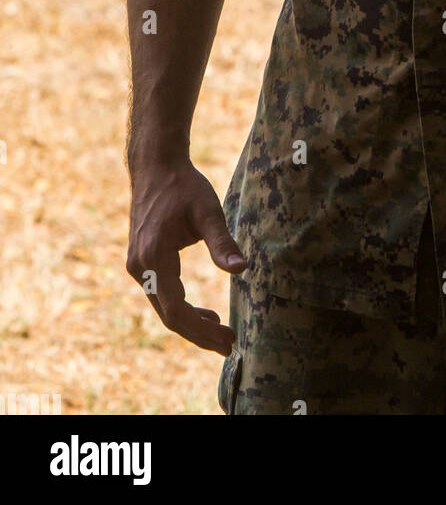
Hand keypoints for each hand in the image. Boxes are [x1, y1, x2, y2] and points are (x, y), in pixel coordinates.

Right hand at [126, 159, 245, 354]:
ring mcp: (137, 266)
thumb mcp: (208, 211)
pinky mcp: (141, 263)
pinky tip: (204, 315)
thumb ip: (222, 242)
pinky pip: (160, 294)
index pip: (175, 309)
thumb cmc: (184, 186)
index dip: (200, 331)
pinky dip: (181, 307)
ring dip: (190, 323)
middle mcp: (140, 266)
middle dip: (198, 333)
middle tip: (229, 345)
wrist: (155, 167)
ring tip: (221, 331)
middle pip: (168, 315)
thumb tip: (241, 270)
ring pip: (163, 306)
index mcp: (154, 256)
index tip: (227, 340)